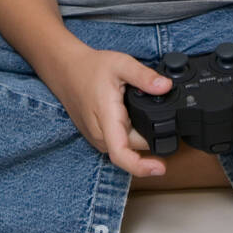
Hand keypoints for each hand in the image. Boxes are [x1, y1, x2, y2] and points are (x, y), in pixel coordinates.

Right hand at [50, 45, 174, 179]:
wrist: (66, 70)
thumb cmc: (90, 68)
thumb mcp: (121, 64)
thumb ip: (144, 76)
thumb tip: (166, 86)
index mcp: (106, 119)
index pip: (121, 154)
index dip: (141, 167)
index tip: (160, 169)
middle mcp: (100, 135)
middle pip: (134, 147)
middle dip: (152, 136)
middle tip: (167, 118)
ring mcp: (97, 138)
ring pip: (127, 145)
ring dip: (141, 134)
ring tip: (149, 114)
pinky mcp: (97, 137)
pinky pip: (119, 141)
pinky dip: (131, 132)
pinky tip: (134, 117)